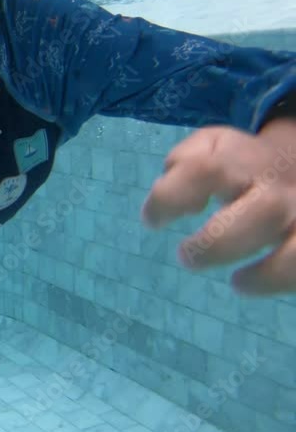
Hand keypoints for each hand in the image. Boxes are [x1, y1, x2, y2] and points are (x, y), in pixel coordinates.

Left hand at [141, 121, 295, 294]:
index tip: (152, 222)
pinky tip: (254, 285)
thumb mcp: (213, 147)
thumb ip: (187, 162)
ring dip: (267, 274)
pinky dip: (279, 282)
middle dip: (217, 243)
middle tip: (186, 257)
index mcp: (242, 160)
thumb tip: (182, 192)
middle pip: (264, 211)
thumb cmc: (241, 164)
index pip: (205, 170)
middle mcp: (279, 187)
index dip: (171, 198)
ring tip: (238, 283)